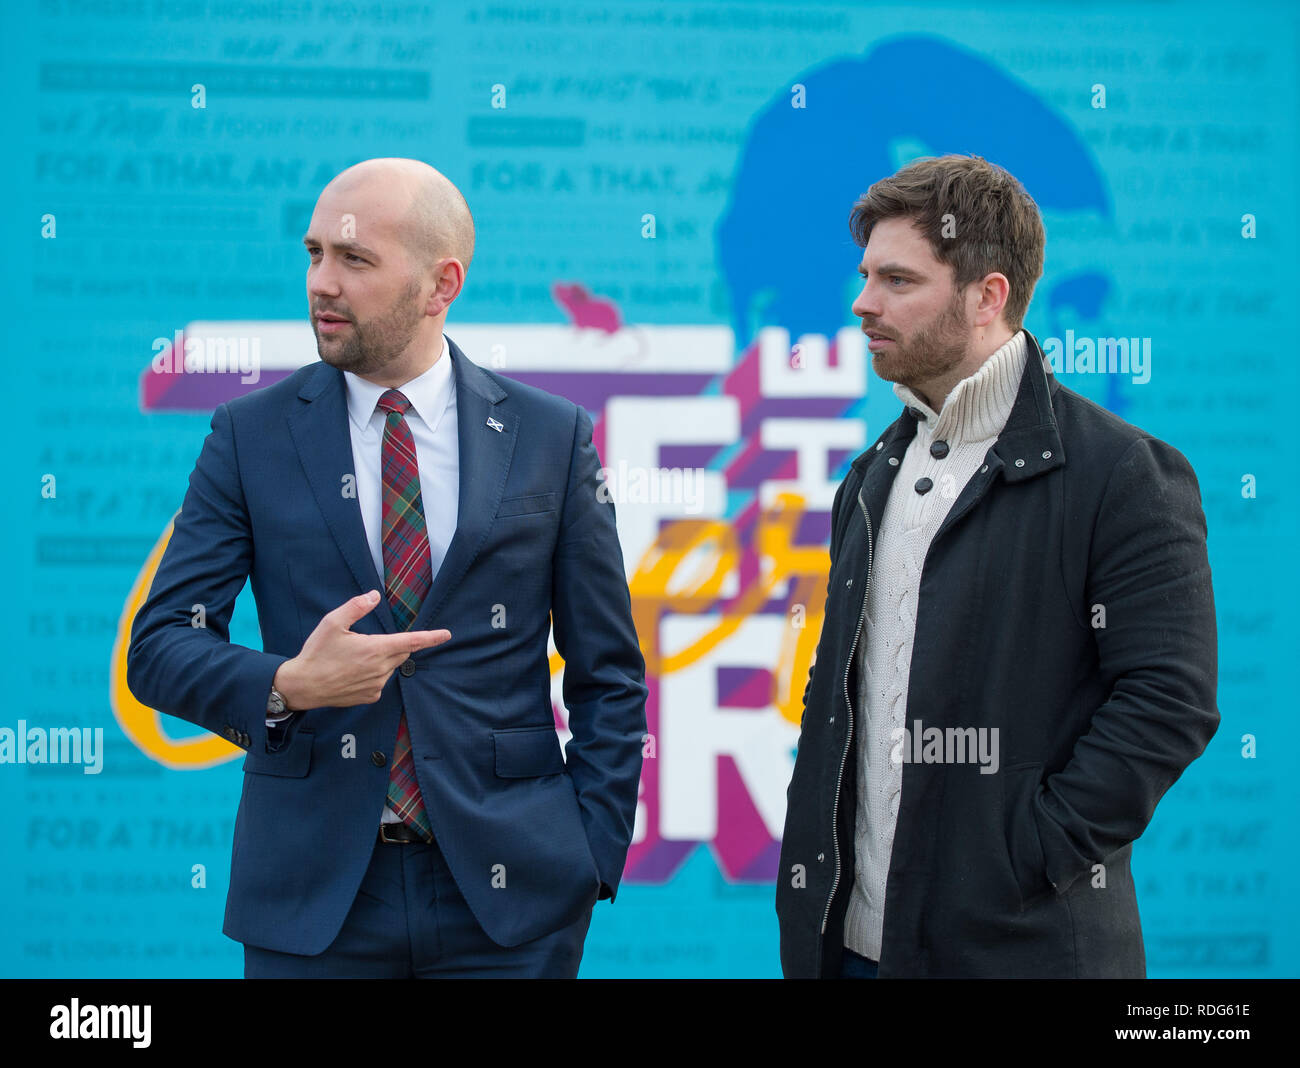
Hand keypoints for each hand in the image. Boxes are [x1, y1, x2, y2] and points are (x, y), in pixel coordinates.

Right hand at [273, 590, 450, 709]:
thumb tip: (374, 595)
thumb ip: (356, 607)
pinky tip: (352, 672)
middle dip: (394, 644)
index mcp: (376, 649)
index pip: (411, 641)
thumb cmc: (317, 653)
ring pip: (390, 667)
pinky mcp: (370, 696)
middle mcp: (380, 668)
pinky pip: (380, 681)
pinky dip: (373, 673)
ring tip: (352, 659)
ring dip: (381, 659)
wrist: (303, 686)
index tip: (447, 634)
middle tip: (368, 642)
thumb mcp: (333, 622)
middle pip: (401, 652)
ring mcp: (377, 684)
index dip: (431, 637)